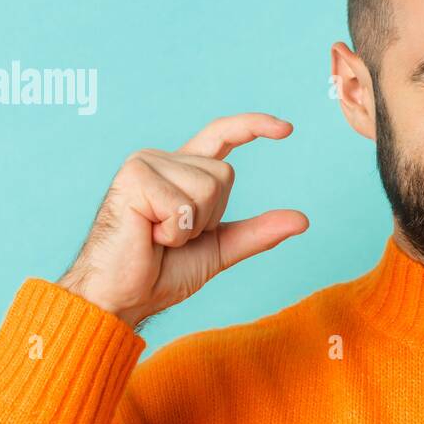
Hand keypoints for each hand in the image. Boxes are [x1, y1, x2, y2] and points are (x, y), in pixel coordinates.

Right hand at [56, 112, 307, 327]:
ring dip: (190, 226)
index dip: (254, 127)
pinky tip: (147, 236)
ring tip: (157, 236)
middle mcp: (164, 160)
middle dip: (210, 217)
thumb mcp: (219, 250)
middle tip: (173, 238)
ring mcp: (146, 164)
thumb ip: (257, 233)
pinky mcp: (132, 177)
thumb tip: (302, 220)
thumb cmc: (160, 273)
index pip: (223, 136)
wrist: (121, 297)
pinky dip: (173, 231)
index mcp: (182, 172)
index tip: (288, 129)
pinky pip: (182, 203)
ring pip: (208, 187)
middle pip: (224, 174)